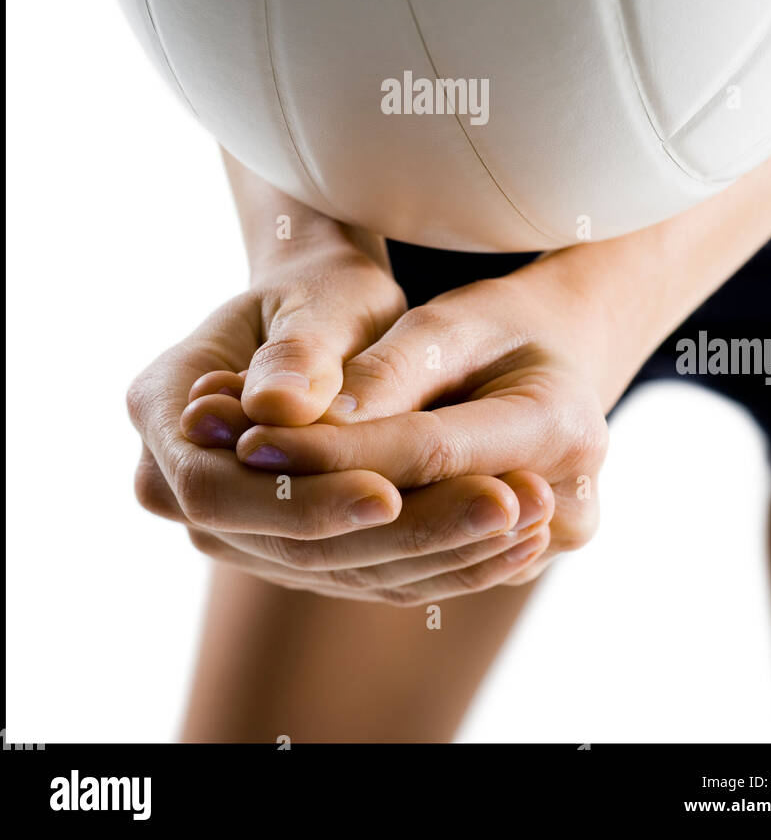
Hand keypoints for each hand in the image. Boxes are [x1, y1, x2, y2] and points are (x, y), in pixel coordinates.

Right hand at [129, 230, 554, 602]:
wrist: (329, 312)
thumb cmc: (324, 290)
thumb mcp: (321, 300)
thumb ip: (301, 353)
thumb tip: (278, 410)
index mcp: (160, 405)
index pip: (214, 485)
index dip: (301, 498)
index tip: (388, 492)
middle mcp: (174, 479)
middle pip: (272, 539)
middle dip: (387, 534)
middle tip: (491, 511)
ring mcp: (227, 523)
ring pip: (323, 565)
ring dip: (427, 555)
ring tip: (520, 523)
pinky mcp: (283, 548)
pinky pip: (356, 570)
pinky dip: (435, 561)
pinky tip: (511, 542)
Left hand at [234, 255, 611, 587]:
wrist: (557, 367)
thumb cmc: (504, 324)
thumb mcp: (454, 320)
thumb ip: (386, 371)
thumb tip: (289, 409)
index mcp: (560, 425)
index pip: (424, 450)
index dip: (332, 448)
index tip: (249, 433)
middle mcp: (564, 508)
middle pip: (408, 520)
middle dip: (303, 494)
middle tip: (224, 457)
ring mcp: (537, 551)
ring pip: (398, 566)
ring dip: (303, 527)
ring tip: (231, 481)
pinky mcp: (499, 570)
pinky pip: (405, 576)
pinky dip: (334, 543)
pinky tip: (270, 514)